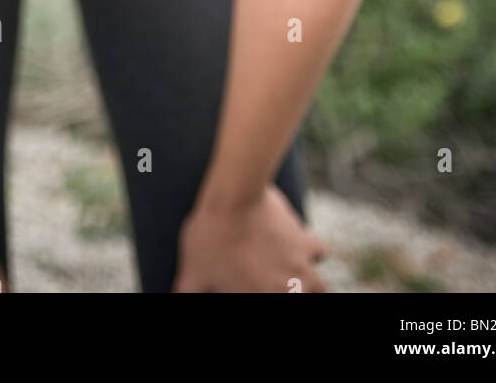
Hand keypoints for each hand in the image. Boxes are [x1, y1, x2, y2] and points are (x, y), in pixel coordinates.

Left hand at [172, 184, 328, 292]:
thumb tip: (176, 295)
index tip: (255, 286)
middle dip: (299, 294)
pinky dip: (314, 251)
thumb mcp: (191, 272)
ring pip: (320, 286)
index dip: (261, 292)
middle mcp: (286, 288)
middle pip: (309, 296)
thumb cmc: (209, 236)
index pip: (269, 299)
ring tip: (299, 278)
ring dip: (312, 285)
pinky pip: (319, 250)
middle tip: (284, 285)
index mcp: (262, 296)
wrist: (232, 197)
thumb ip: (186, 291)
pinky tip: (301, 245)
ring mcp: (298, 266)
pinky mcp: (303, 239)